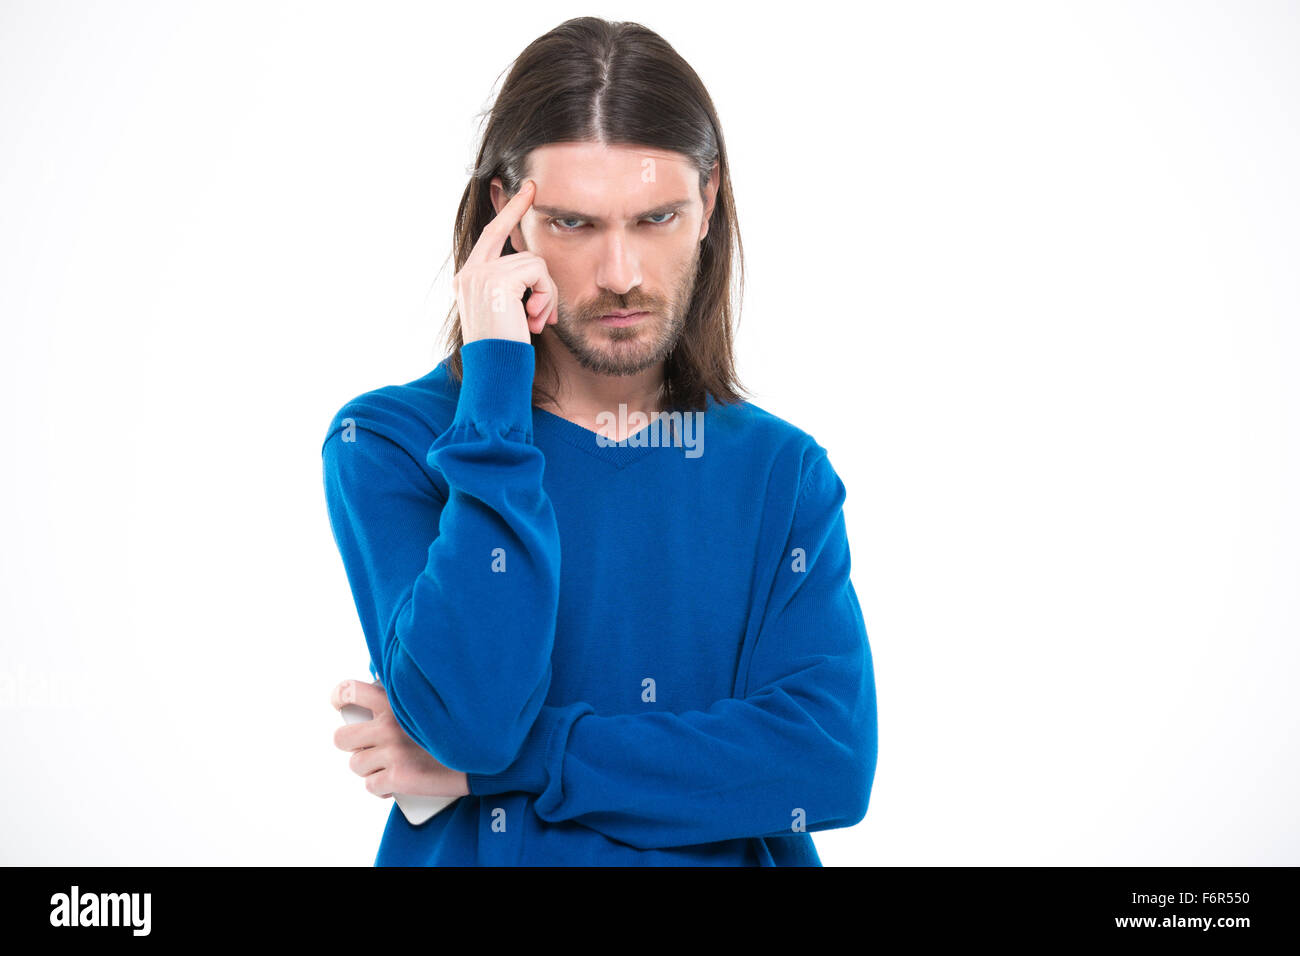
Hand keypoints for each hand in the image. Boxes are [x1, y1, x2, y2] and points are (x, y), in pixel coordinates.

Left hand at [330, 678, 469, 799]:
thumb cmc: (455, 730)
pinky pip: (371, 787)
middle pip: (341, 737)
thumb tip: (374, 710)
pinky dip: (382, 788)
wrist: (482, 756)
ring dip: (369, 769)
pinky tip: (395, 784)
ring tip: (387, 767)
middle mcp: (389, 725)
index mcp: (395, 701)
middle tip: (367, 746)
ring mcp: (392, 752)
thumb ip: (403, 703)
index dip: (339, 697)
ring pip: (355, 765)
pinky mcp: (398, 777)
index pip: (349, 691)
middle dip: (351, 744)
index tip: (340, 703)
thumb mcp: (429, 705)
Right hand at [454, 179, 557, 343]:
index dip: (508, 213)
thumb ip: (514, 287)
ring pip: (534, 263)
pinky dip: (546, 296)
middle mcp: (468, 274)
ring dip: (546, 295)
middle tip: (536, 222)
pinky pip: (539, 273)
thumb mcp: (507, 315)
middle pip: (511, 241)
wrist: (495, 374)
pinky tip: (535, 321)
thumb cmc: (505, 352)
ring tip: (537, 323)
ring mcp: (479, 274)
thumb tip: (536, 268)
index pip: (490, 237)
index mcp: (467, 281)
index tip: (526, 191)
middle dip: (525, 232)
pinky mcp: (497, 280)